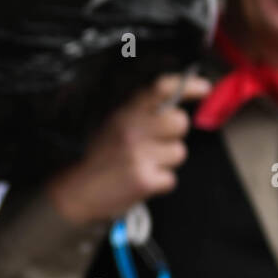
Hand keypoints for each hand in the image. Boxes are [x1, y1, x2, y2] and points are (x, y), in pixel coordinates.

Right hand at [45, 72, 212, 225]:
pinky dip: (159, 183)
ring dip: (166, 161)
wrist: (74, 192)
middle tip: (155, 143)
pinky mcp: (144, 180)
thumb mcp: (111, 125)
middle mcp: (132, 130)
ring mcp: (139, 155)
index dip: (187, 86)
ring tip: (143, 164)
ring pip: (179, 152)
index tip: (202, 88)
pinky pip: (170, 179)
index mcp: (124, 113)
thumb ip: (140, 114)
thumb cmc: (95, 158)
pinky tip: (140, 181)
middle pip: (180, 122)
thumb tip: (174, 105)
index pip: (161, 89)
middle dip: (173, 134)